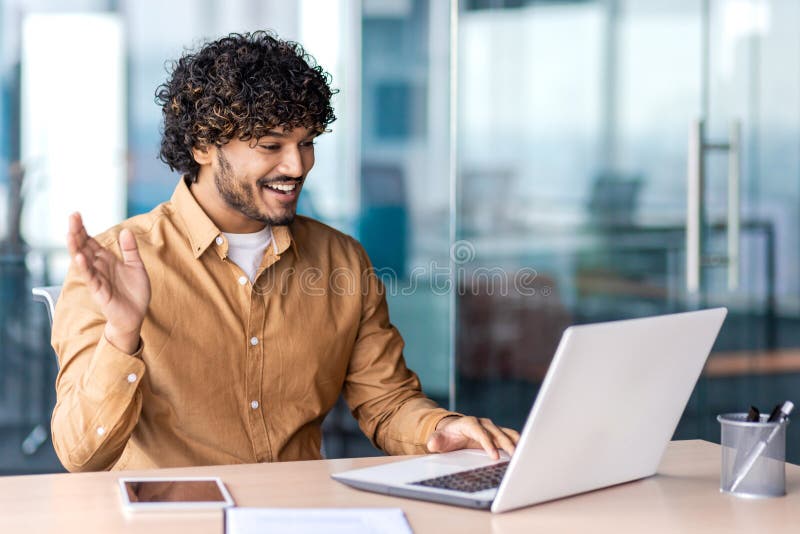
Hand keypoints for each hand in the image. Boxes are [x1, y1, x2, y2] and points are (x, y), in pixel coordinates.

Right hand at [66, 212, 150, 353]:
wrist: (136, 315)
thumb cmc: (134, 292)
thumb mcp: (136, 266)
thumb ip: (130, 249)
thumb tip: (125, 230)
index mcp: (106, 260)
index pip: (90, 241)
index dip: (83, 229)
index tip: (76, 214)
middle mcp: (99, 267)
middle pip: (83, 247)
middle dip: (77, 232)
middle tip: (72, 217)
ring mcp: (97, 279)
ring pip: (83, 261)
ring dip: (76, 248)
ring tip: (70, 233)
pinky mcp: (100, 292)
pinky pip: (90, 278)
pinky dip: (85, 268)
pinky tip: (80, 258)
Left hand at [426, 415, 519, 459]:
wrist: (453, 430)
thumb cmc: (447, 436)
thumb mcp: (439, 439)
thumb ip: (436, 440)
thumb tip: (432, 443)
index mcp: (469, 424)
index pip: (480, 433)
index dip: (488, 444)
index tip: (495, 456)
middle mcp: (482, 423)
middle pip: (497, 433)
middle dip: (506, 444)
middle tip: (514, 456)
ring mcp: (491, 428)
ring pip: (506, 433)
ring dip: (515, 443)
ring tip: (524, 454)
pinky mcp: (497, 433)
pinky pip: (510, 436)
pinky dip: (518, 442)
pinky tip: (526, 450)